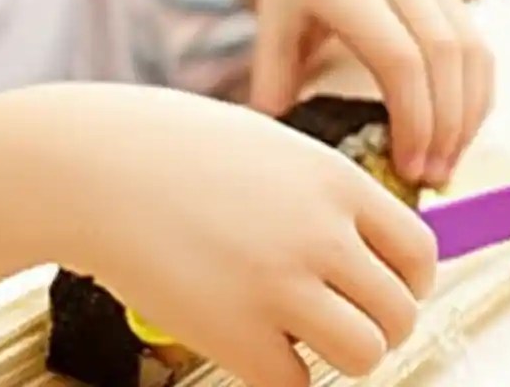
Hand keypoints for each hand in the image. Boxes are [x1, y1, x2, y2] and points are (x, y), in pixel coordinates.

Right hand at [40, 84, 437, 386]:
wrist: (90, 166)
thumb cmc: (171, 150)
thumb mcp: (270, 146)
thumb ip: (323, 192)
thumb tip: (364, 243)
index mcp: (337, 182)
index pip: (420, 252)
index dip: (410, 281)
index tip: (388, 288)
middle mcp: (321, 234)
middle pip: (400, 312)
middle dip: (381, 326)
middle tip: (346, 322)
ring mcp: (279, 285)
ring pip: (363, 354)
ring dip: (343, 356)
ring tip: (306, 338)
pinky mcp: (232, 333)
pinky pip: (295, 384)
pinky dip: (284, 376)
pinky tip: (257, 349)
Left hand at [249, 0, 493, 187]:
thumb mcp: (273, 15)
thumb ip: (272, 76)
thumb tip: (281, 145)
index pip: (399, 58)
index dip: (414, 118)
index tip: (407, 168)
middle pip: (444, 56)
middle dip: (446, 125)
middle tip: (433, 178)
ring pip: (471, 50)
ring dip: (469, 114)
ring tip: (449, 164)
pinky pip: (478, 44)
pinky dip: (477, 93)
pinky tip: (461, 131)